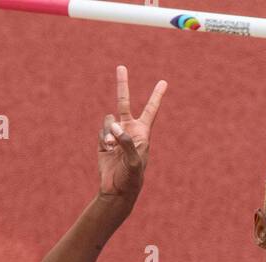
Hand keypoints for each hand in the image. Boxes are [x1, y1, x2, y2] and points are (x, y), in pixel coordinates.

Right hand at [98, 66, 166, 200]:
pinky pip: (101, 131)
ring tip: (111, 145)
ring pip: (108, 119)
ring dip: (108, 130)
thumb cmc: (132, 178)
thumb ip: (126, 141)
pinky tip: (107, 149)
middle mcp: (129, 130)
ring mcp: (115, 134)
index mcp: (142, 133)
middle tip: (121, 67)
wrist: (117, 190)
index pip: (151, 110)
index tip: (164, 82)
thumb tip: (114, 126)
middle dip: (122, 85)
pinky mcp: (104, 141)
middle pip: (124, 102)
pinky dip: (102, 138)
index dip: (156, 96)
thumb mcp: (133, 161)